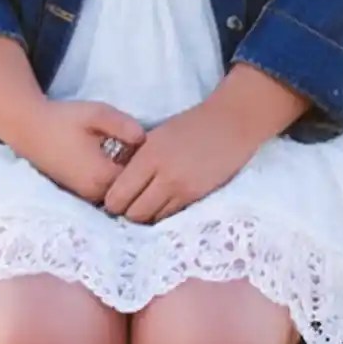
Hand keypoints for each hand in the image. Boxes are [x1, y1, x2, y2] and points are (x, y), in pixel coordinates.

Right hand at [13, 100, 146, 204]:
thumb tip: (144, 139)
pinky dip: (111, 177)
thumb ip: (124, 125)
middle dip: (137, 171)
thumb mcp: (98, 113)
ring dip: (124, 175)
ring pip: (118, 190)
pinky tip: (110, 157)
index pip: (140, 178)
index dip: (146, 161)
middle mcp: (96, 193)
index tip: (145, 144)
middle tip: (134, 147)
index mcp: (103, 176)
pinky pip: (106, 189)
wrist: (30, 129)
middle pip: (131, 188)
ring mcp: (86, 196)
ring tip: (123, 150)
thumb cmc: (64, 119)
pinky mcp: (80, 193)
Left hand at [102, 100, 266, 223]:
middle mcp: (163, 175)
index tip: (114, 199)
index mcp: (147, 156)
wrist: (230, 124)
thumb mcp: (155, 136)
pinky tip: (164, 205)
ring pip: (151, 219)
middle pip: (132, 213)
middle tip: (129, 207)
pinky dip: (163, 214)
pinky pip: (171, 216)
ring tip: (148, 206)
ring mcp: (181, 188)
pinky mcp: (197, 196)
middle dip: (127, 213)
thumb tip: (114, 183)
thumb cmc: (191, 126)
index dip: (112, 202)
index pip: (117, 195)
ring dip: (146, 216)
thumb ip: (135, 159)